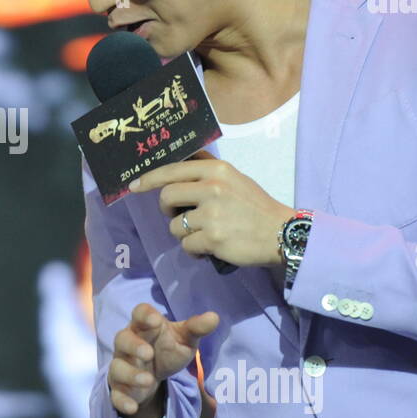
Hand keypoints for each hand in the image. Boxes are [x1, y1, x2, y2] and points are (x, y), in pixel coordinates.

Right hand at [108, 302, 219, 415]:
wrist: (155, 373)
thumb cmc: (167, 349)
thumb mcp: (184, 339)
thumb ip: (196, 328)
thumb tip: (214, 317)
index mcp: (144, 326)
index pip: (139, 313)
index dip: (145, 315)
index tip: (155, 320)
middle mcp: (128, 344)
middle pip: (122, 339)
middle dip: (133, 346)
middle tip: (148, 353)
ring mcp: (121, 365)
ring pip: (117, 367)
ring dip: (130, 374)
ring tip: (148, 380)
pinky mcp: (120, 387)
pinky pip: (115, 393)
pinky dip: (121, 400)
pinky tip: (132, 406)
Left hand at [128, 150, 294, 267]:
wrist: (282, 233)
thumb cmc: (255, 207)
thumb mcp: (234, 179)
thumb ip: (207, 172)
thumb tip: (177, 167)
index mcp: (217, 170)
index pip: (172, 170)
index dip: (149, 179)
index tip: (134, 186)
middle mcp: (212, 187)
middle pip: (166, 197)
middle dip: (168, 211)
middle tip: (181, 217)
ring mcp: (212, 213)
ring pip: (175, 226)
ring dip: (184, 234)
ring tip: (204, 235)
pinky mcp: (212, 238)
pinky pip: (187, 245)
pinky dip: (194, 250)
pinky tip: (210, 248)